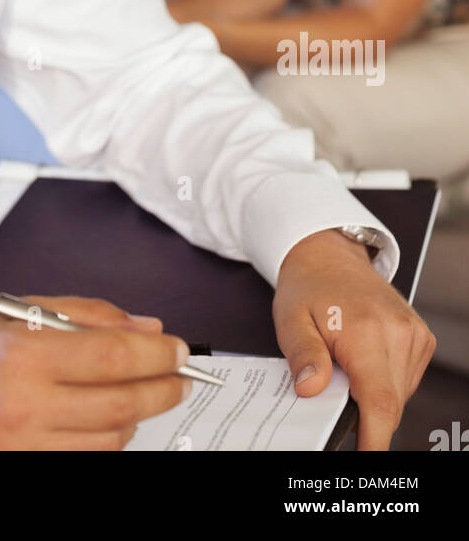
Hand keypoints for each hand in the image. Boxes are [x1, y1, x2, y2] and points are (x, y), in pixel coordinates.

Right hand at [0, 295, 190, 450]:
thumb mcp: (21, 312)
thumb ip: (86, 316)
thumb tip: (146, 328)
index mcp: (25, 352)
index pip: (112, 355)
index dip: (157, 354)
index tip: (179, 349)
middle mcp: (27, 404)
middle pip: (121, 403)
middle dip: (163, 388)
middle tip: (184, 376)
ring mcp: (27, 445)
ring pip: (111, 437)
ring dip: (140, 414)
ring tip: (146, 392)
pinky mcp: (26, 467)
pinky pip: (88, 458)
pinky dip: (111, 438)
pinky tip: (112, 417)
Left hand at [273, 229, 435, 450]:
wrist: (329, 254)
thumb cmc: (309, 285)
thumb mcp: (291, 320)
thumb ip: (302, 356)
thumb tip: (311, 389)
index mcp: (367, 331)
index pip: (380, 401)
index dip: (374, 439)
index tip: (365, 457)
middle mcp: (398, 333)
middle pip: (389, 404)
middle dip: (363, 415)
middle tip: (334, 395)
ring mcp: (414, 334)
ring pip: (399, 395)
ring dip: (373, 397)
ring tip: (345, 367)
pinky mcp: (421, 337)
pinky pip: (405, 380)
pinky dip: (384, 383)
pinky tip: (363, 362)